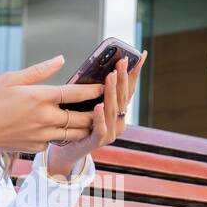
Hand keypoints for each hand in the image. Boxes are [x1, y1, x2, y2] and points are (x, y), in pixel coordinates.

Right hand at [0, 55, 103, 156]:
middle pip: (82, 117)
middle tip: (104, 105)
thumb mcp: (10, 79)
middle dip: (96, 112)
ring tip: (93, 118)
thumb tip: (61, 60)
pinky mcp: (37, 147)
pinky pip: (57, 141)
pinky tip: (67, 129)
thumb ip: (39, 71)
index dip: (93, 90)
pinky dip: (64, 135)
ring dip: (85, 126)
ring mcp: (42, 135)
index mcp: (40, 97)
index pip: (75, 94)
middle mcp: (45, 118)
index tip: (105, 85)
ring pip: (74, 133)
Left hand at [46, 51, 146, 177]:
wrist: (65, 151)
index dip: (134, 73)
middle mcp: (118, 122)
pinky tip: (99, 106)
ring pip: (113, 110)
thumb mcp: (88, 103)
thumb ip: (95, 89)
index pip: (129, 89)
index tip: (141, 55)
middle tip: (122, 61)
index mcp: (118, 111)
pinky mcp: (97, 143)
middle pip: (122, 97)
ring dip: (112, 92)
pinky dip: (100, 117)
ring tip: (111, 77)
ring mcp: (110, 133)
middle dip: (123, 78)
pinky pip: (100, 129)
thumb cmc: (77, 124)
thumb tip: (99, 65)